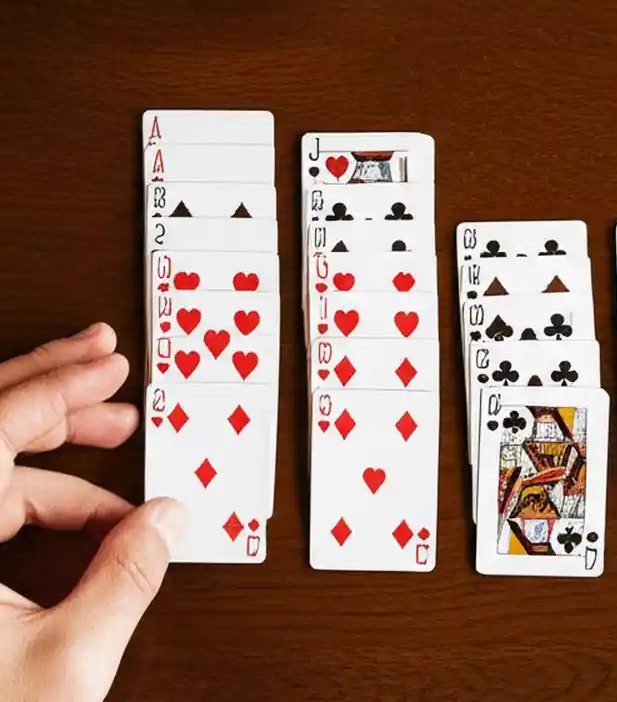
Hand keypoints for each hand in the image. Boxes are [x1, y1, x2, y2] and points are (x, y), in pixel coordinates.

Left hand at [0, 323, 184, 701]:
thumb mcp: (67, 659)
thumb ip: (125, 578)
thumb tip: (167, 519)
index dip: (58, 386)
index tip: (109, 364)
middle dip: (55, 391)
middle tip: (111, 367)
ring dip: (57, 451)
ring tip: (118, 434)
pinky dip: (42, 502)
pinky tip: (92, 512)